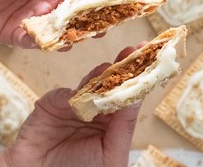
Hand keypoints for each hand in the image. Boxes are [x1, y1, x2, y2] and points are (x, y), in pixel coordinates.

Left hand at [0, 0, 103, 47]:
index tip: (121, 7)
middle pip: (78, 14)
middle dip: (91, 21)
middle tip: (101, 28)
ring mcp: (36, 18)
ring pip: (62, 31)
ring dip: (70, 35)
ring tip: (77, 36)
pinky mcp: (20, 34)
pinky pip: (39, 42)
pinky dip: (46, 43)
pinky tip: (50, 40)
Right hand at [1, 46, 140, 166]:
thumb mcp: (110, 153)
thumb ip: (124, 125)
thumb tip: (137, 95)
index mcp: (113, 122)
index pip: (128, 96)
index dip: (139, 78)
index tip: (149, 58)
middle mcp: (95, 110)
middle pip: (111, 84)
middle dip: (123, 67)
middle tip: (135, 49)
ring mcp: (74, 105)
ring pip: (89, 84)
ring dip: (99, 74)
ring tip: (110, 67)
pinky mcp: (53, 104)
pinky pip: (62, 96)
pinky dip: (69, 97)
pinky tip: (74, 101)